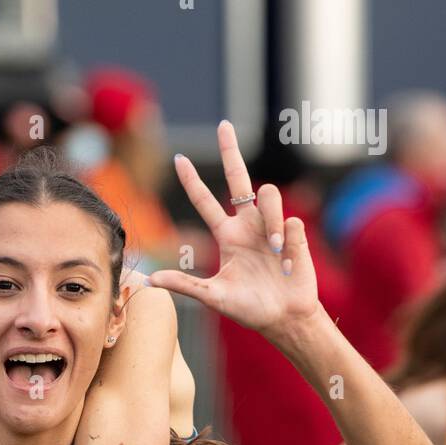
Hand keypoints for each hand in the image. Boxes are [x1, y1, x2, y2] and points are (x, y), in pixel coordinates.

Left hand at [146, 120, 319, 336]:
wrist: (285, 318)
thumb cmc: (250, 309)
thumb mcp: (214, 297)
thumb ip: (185, 285)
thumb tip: (150, 280)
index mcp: (227, 236)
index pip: (205, 202)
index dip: (192, 181)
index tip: (178, 159)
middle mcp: (248, 225)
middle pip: (239, 178)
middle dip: (232, 150)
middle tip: (225, 125)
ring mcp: (271, 225)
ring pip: (269, 194)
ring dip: (271, 221)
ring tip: (276, 251)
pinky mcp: (294, 230)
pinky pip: (290, 220)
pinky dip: (287, 241)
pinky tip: (288, 260)